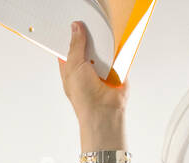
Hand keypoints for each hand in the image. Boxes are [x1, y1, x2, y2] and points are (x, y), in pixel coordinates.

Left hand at [60, 21, 127, 151]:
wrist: (104, 110)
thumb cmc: (84, 96)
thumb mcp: (74, 66)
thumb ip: (76, 45)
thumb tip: (75, 28)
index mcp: (70, 68)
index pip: (70, 47)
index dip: (72, 37)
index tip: (76, 27)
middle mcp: (85, 68)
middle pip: (88, 45)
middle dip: (90, 39)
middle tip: (92, 34)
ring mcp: (101, 68)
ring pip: (104, 48)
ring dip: (105, 46)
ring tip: (103, 49)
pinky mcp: (116, 70)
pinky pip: (118, 55)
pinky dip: (117, 52)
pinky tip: (115, 52)